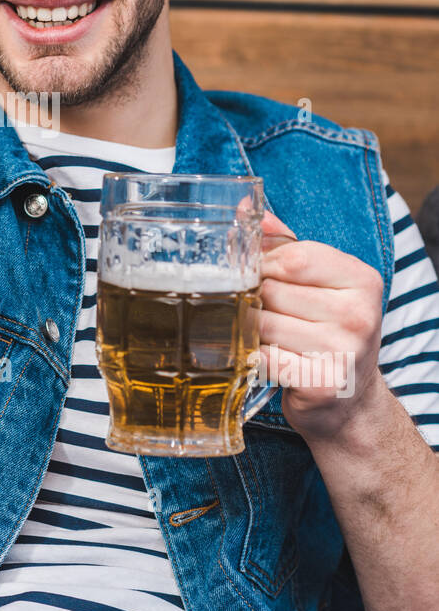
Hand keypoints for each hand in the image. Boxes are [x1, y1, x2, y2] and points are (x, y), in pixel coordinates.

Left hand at [255, 212, 387, 442]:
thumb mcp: (319, 283)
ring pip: (263, 324)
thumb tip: (247, 208)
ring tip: (269, 338)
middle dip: (257, 300)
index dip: (265, 265)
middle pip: (273, 290)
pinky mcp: (321, 382)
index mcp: (362, 280)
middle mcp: (359, 314)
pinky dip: (255, 357)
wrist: (349, 402)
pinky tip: (268, 360)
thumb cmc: (328, 335)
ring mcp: (343, 351)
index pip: (293, 256)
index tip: (263, 277)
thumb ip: (285, 244)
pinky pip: (263, 357)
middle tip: (266, 314)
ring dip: (254, 330)